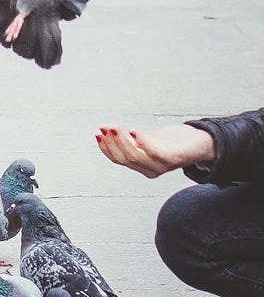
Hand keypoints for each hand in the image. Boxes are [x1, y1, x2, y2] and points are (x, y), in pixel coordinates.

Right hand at [95, 122, 215, 178]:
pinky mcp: (171, 159)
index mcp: (142, 166)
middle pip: (123, 159)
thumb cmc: (173, 141)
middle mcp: (149, 169)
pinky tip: (133, 130)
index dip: (105, 148)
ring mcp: (160, 166)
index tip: (96, 133)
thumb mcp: (149, 140)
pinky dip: (140, 141)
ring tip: (113, 127)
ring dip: (121, 141)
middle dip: (111, 143)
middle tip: (103, 127)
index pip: (118, 159)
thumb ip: (133, 141)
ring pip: (134, 156)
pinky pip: (152, 152)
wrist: (200, 144)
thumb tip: (107, 130)